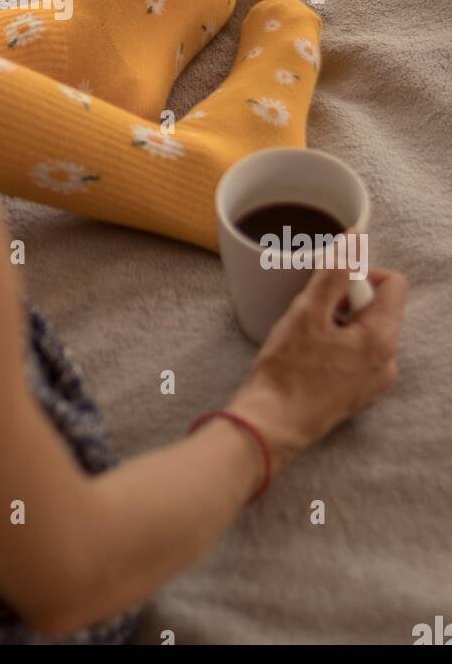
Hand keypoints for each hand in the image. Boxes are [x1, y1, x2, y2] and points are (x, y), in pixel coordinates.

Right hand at [227, 266, 405, 475]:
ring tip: (305, 335)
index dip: (360, 273)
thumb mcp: (307, 312)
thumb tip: (357, 238)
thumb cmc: (287, 372)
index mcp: (381, 340)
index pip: (393, 284)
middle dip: (344, 300)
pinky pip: (355, 354)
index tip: (329, 285)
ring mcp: (373, 382)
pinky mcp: (356, 393)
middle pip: (378, 307)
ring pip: (364, 331)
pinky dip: (335, 344)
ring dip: (337, 322)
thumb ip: (335, 272)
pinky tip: (307, 354)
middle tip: (310, 312)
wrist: (270, 425)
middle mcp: (386, 363)